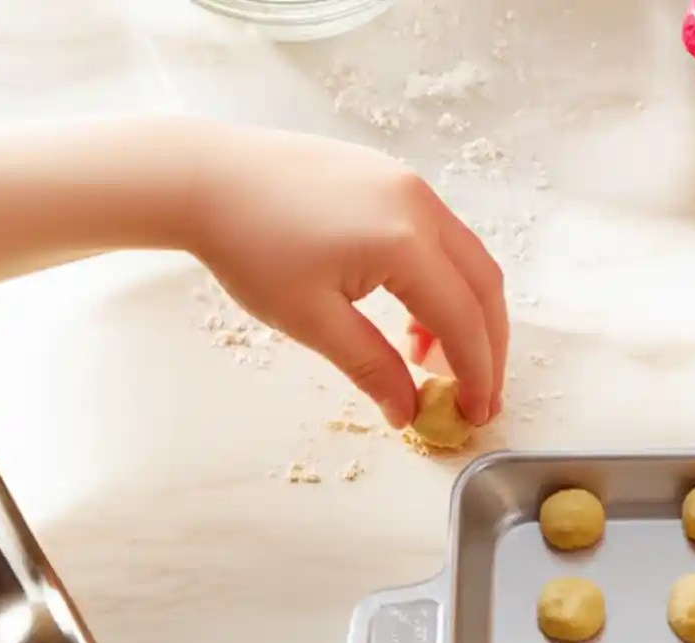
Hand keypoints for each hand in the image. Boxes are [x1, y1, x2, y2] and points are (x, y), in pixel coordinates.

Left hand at [188, 123, 506, 426]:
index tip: (475, 413)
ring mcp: (410, 184)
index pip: (463, 319)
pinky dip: (442, 281)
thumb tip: (407, 411)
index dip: (477, 373)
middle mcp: (420, 205)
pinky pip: (441, 236)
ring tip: (428, 359)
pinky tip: (409, 314)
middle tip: (477, 394)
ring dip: (465, 313)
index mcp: (403, 241)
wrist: (206, 176)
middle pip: (484, 286)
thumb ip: (370, 367)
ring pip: (467, 259)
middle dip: (488, 346)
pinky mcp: (393, 178)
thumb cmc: (248, 244)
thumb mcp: (310, 320)